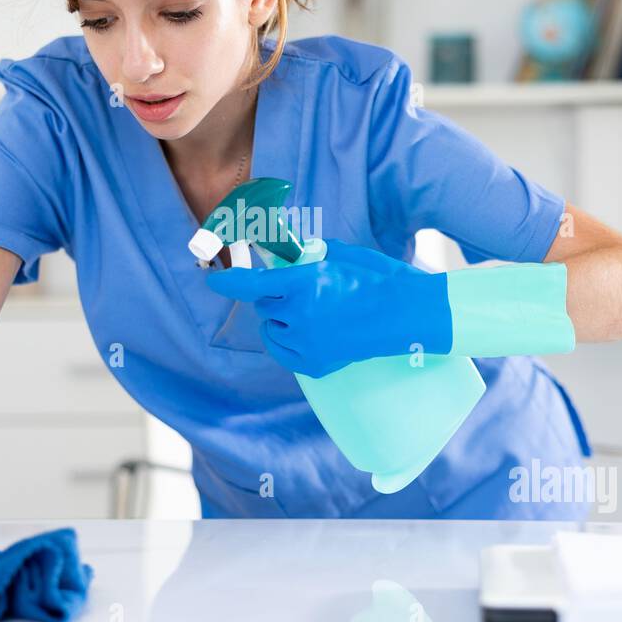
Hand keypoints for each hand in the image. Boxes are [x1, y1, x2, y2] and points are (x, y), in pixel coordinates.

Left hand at [205, 238, 450, 377]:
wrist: (407, 314)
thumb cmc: (378, 278)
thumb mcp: (339, 256)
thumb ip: (305, 258)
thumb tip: (284, 258)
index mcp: (305, 284)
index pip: (253, 284)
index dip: (229, 282)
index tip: (214, 280)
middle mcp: (300, 315)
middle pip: (266, 305)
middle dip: (276, 295)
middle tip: (302, 288)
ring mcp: (307, 343)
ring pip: (273, 328)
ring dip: (282, 318)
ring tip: (313, 311)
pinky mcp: (315, 364)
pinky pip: (284, 351)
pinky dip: (288, 340)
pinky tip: (309, 331)